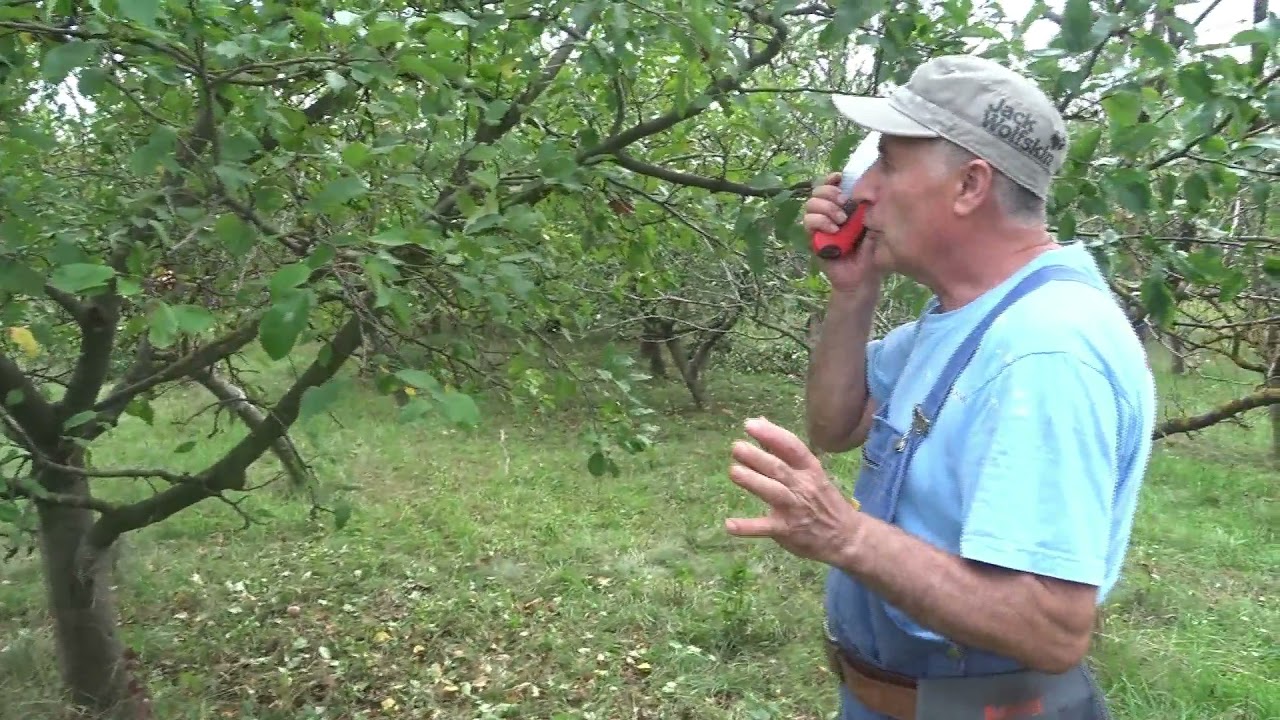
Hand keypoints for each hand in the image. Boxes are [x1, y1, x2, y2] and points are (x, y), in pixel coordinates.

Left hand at [724, 416, 861, 565]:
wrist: (846, 536)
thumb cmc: (823, 499)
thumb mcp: (810, 471)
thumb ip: (782, 448)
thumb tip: (760, 421)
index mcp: (810, 469)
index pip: (792, 447)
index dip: (771, 434)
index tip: (750, 425)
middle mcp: (803, 486)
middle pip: (779, 468)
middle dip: (757, 457)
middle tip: (737, 447)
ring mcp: (795, 509)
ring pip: (773, 492)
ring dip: (754, 482)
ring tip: (734, 472)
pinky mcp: (787, 530)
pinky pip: (765, 528)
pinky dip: (747, 527)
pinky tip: (730, 525)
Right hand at [803, 173, 880, 293]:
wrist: (862, 278)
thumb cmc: (871, 252)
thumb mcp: (876, 227)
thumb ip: (871, 210)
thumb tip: (868, 192)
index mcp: (844, 206)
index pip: (831, 185)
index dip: (832, 179)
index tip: (839, 178)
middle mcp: (829, 213)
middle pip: (818, 190)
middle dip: (830, 192)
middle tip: (844, 202)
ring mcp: (820, 225)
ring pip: (811, 204)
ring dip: (826, 208)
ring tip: (842, 220)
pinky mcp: (814, 238)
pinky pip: (808, 222)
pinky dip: (820, 222)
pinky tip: (834, 230)